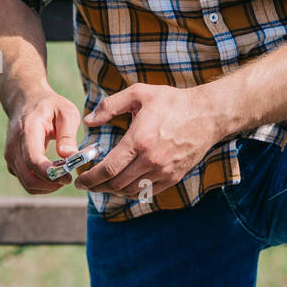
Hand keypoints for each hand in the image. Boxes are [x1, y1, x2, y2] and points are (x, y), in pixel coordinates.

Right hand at [5, 90, 81, 193]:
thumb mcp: (66, 111)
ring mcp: (11, 157)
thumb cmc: (49, 106)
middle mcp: (14, 146)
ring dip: (48, 186)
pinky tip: (54, 172)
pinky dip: (42, 184)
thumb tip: (69, 156)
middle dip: (51, 184)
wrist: (26, 101)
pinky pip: (26, 182)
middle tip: (69, 177)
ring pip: (27, 184)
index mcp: (27, 131)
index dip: (51, 174)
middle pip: (29, 179)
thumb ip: (68, 134)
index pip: (33, 161)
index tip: (68, 177)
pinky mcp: (13, 164)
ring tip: (63, 173)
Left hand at [75, 83, 218, 200]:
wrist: (207, 115)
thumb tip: (89, 121)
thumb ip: (109, 106)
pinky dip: (131, 192)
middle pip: (116, 185)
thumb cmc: (172, 102)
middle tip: (85, 183)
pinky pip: (147, 192)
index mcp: (140, 140)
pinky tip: (123, 184)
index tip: (79, 179)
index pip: (109, 169)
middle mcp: (151, 160)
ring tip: (102, 183)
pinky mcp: (173, 177)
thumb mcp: (139, 94)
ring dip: (113, 191)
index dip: (90, 178)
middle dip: (97, 186)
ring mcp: (164, 171)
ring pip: (130, 192)